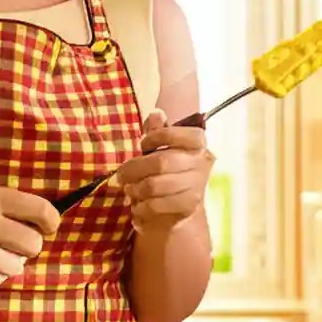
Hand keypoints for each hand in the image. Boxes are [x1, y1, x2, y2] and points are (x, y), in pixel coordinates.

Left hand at [116, 109, 214, 232]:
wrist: (184, 204)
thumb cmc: (170, 169)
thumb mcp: (163, 146)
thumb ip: (157, 131)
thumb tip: (156, 114)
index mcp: (197, 142)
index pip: (175, 133)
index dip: (155, 136)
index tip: (143, 144)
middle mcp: (200, 162)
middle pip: (160, 162)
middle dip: (134, 169)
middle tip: (121, 175)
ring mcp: (197, 186)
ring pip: (156, 186)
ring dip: (136, 189)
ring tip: (129, 190)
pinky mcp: (189, 207)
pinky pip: (158, 206)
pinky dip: (142, 207)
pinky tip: (138, 206)